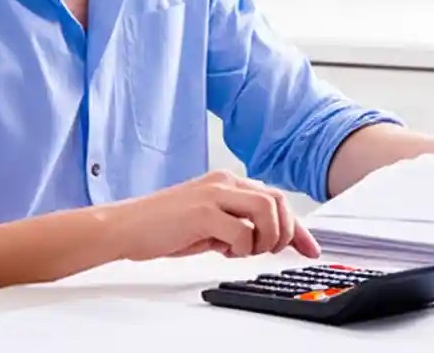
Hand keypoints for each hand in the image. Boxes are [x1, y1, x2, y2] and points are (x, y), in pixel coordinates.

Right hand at [105, 170, 320, 261]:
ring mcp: (214, 194)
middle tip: (269, 252)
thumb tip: (269, 241)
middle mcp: (224, 182)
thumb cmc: (163, 227)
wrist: (124, 227)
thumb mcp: (210, 224)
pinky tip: (223, 251)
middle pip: (278, 201)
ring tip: (245, 251)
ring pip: (267, 210)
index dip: (297, 228)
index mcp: (227, 182)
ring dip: (265, 238)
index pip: (276, 199)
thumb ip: (238, 226)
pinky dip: (241, 247)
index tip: (309, 249)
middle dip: (285, 232)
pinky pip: (241, 230)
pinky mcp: (202, 211)